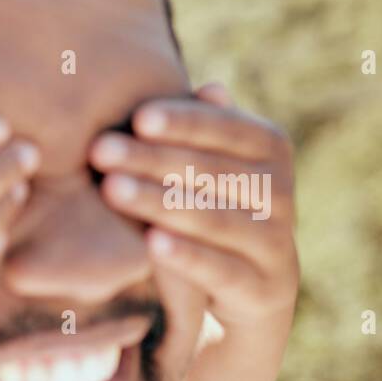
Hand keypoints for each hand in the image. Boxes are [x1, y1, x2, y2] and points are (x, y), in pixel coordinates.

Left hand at [89, 83, 298, 333]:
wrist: (246, 292)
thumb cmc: (213, 210)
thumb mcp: (211, 170)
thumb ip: (207, 131)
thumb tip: (208, 89)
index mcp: (270, 151)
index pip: (227, 129)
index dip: (184, 122)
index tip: (138, 118)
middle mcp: (281, 192)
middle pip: (211, 172)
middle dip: (152, 160)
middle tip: (100, 151)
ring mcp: (276, 242)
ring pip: (213, 218)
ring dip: (159, 202)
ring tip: (112, 189)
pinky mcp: (263, 289)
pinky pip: (221, 270)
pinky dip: (188, 255)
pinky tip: (151, 243)